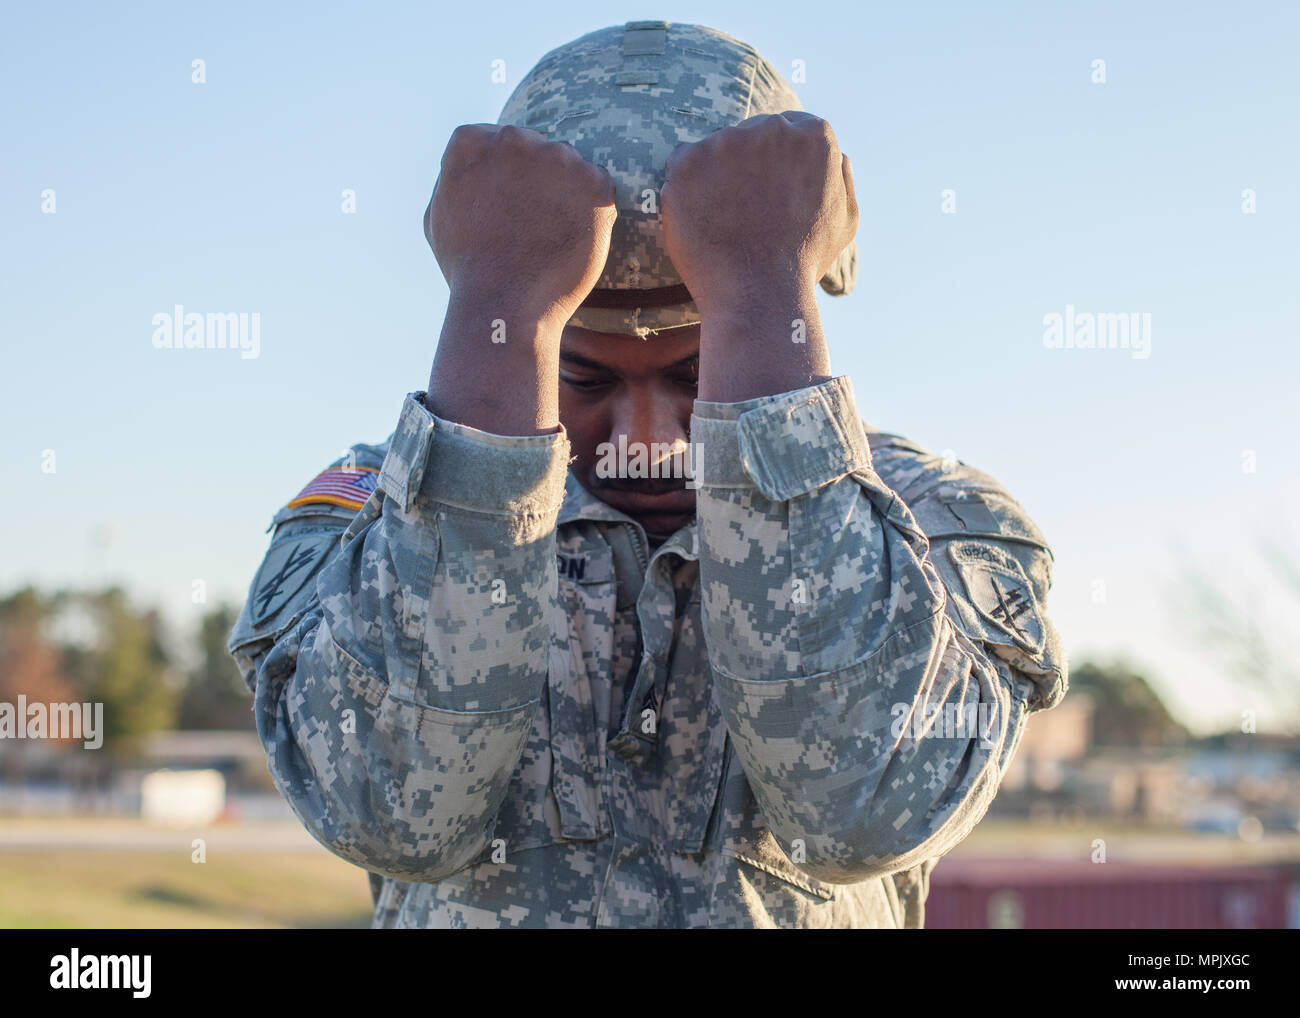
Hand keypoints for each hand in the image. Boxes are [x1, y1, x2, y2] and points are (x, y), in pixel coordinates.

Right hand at [425, 124, 617, 327]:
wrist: (504, 304)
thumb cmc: (468, 271)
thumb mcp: (438, 215)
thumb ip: (457, 178)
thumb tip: (473, 163)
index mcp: (471, 141)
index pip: (499, 144)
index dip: (507, 179)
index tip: (506, 210)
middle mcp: (512, 140)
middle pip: (537, 151)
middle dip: (539, 183)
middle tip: (531, 229)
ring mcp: (556, 158)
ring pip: (570, 168)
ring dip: (567, 196)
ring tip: (550, 238)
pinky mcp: (593, 182)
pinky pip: (600, 187)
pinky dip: (593, 212)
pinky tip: (572, 239)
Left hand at [659, 112, 857, 312]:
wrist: (757, 295)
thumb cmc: (803, 263)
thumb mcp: (845, 220)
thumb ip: (841, 176)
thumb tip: (834, 153)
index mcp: (814, 136)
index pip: (793, 128)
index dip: (780, 161)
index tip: (771, 187)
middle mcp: (771, 130)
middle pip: (754, 133)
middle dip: (750, 164)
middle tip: (747, 209)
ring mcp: (726, 143)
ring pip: (718, 148)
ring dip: (719, 174)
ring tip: (725, 218)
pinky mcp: (688, 162)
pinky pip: (683, 162)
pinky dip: (688, 186)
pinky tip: (702, 215)